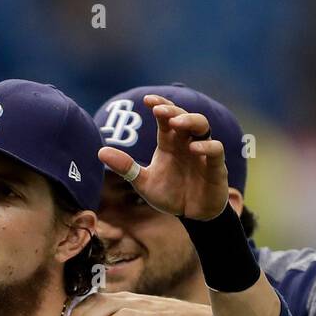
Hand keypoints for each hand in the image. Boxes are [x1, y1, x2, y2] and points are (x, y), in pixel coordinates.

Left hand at [97, 96, 226, 219]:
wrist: (192, 215)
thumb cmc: (170, 195)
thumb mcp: (143, 183)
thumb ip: (126, 167)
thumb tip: (100, 152)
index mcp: (169, 143)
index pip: (166, 118)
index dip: (159, 106)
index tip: (146, 100)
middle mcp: (186, 142)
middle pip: (184, 116)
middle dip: (173, 110)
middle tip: (159, 110)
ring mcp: (202, 152)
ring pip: (203, 125)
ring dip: (190, 120)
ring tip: (176, 122)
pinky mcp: (216, 166)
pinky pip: (215, 150)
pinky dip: (206, 146)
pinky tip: (192, 148)